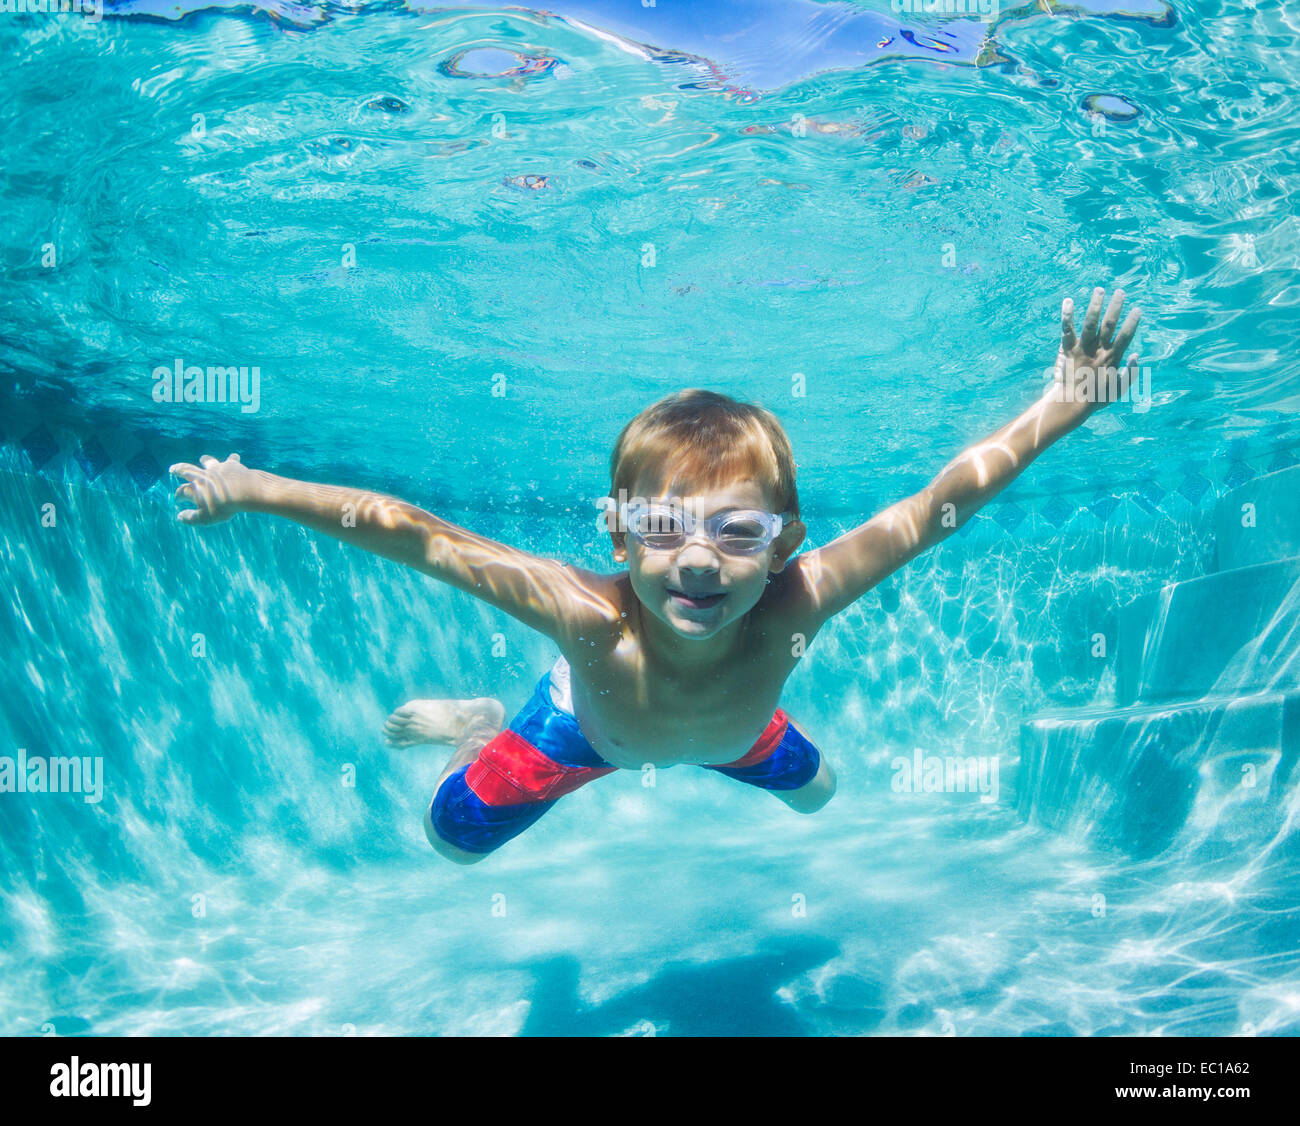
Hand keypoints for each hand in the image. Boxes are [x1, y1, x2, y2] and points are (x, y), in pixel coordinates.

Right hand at [169, 453, 260, 524]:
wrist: (245, 491)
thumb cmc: (224, 507)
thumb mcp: (205, 518)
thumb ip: (191, 518)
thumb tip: (179, 517)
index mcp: (194, 489)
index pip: (182, 492)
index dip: (178, 497)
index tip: (177, 500)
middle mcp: (203, 476)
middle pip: (187, 470)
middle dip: (179, 470)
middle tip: (173, 469)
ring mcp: (217, 468)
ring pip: (208, 462)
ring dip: (205, 460)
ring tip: (203, 458)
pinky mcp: (231, 465)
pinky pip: (231, 459)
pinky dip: (232, 458)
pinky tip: (234, 456)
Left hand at [1051, 286, 1141, 417]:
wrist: (1071, 405)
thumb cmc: (1095, 399)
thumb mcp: (1118, 390)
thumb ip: (1130, 374)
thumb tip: (1136, 355)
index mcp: (1112, 358)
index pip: (1126, 336)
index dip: (1132, 322)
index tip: (1138, 310)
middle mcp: (1098, 351)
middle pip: (1109, 325)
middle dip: (1116, 307)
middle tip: (1120, 292)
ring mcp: (1082, 349)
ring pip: (1090, 323)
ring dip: (1096, 305)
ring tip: (1100, 289)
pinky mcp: (1068, 350)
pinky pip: (1067, 330)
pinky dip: (1067, 316)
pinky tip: (1068, 301)